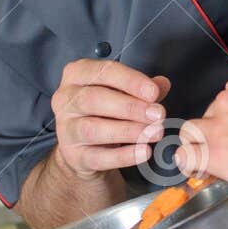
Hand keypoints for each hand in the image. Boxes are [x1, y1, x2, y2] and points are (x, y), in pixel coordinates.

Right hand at [51, 60, 170, 180]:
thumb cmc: (104, 111)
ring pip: (93, 129)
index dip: (130, 81)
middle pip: (94, 99)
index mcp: (77, 74)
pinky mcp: (73, 156)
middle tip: (158, 114)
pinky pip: (97, 156)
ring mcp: (65, 129)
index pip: (102, 72)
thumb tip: (162, 84)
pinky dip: (123, 156)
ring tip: (154, 133)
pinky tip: (144, 152)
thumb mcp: (122, 93)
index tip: (154, 92)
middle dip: (130, 107)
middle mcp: (65, 99)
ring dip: (128, 131)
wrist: (84, 148)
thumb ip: (142, 89)